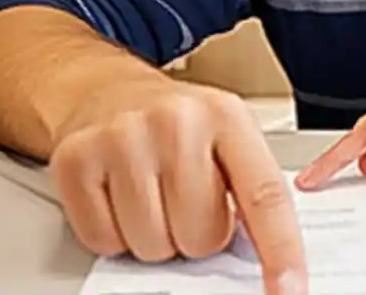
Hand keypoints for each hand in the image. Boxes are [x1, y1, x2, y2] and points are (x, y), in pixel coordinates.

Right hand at [48, 80, 306, 294]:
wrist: (106, 90)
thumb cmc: (176, 123)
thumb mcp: (228, 137)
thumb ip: (249, 188)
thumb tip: (270, 259)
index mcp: (227, 117)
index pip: (264, 196)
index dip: (281, 251)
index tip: (289, 290)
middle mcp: (177, 122)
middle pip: (201, 235)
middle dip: (198, 235)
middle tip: (186, 201)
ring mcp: (123, 138)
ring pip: (153, 246)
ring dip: (156, 237)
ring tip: (153, 195)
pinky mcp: (76, 160)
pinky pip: (104, 242)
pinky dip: (114, 234)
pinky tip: (120, 197)